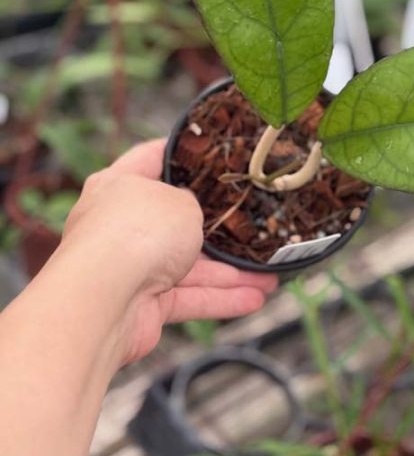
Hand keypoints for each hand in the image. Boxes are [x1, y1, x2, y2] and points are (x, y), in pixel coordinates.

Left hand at [60, 139, 276, 364]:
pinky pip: (188, 298)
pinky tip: (253, 299)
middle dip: (216, 230)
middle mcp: (121, 224)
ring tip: (268, 277)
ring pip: (189, 266)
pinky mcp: (141, 304)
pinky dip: (219, 299)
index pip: (151, 158)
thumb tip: (193, 217)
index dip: (181, 152)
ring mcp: (130, 266)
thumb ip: (192, 205)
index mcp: (120, 184)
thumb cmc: (135, 234)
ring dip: (229, 273)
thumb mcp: (180, 201)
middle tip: (249, 225)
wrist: (103, 299)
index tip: (211, 151)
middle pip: (175, 221)